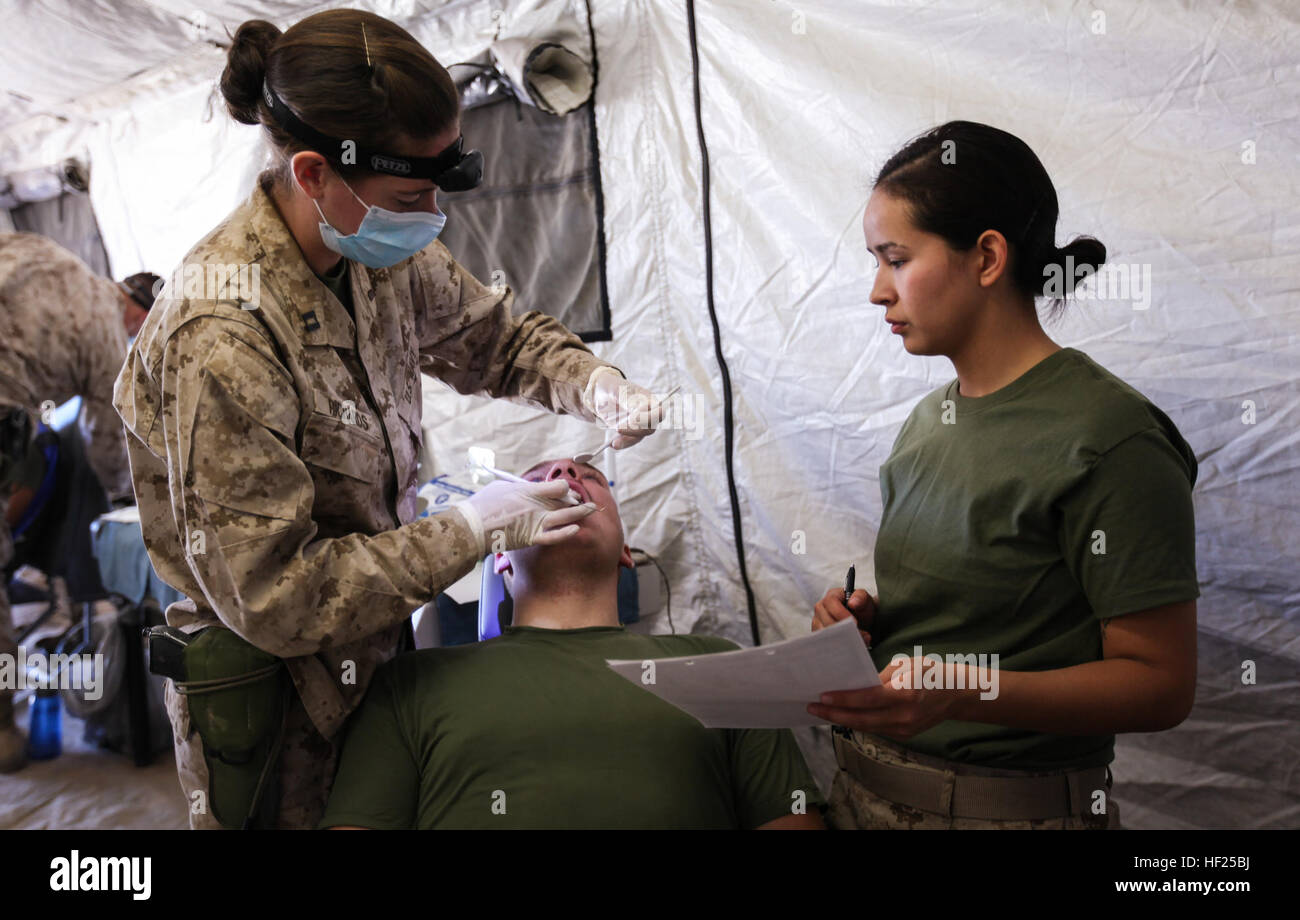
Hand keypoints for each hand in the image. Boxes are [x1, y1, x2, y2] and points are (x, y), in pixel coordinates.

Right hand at [455, 479, 595, 553]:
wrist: (471, 528)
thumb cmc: (483, 505)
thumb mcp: (502, 487)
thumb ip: (521, 488)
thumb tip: (533, 489)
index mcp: (528, 491)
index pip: (558, 486)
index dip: (566, 488)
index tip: (566, 491)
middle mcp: (536, 506)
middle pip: (565, 501)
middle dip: (576, 500)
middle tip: (582, 500)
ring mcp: (535, 523)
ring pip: (565, 517)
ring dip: (580, 512)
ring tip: (591, 509)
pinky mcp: (531, 539)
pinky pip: (554, 537)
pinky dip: (566, 533)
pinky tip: (576, 529)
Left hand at [582, 367, 666, 448]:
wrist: (601, 394)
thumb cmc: (612, 387)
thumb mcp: (618, 390)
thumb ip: (629, 398)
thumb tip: (638, 408)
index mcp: (649, 400)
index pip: (659, 412)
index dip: (648, 418)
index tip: (631, 418)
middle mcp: (647, 413)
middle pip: (650, 427)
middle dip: (635, 430)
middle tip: (618, 429)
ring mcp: (639, 423)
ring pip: (640, 436)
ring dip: (628, 440)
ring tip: (613, 442)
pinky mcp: (630, 431)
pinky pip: (630, 440)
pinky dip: (622, 443)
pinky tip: (612, 444)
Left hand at [807, 656, 970, 739]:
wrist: (956, 694)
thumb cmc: (928, 673)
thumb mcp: (905, 666)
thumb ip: (880, 677)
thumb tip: (854, 684)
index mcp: (905, 694)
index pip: (867, 699)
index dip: (843, 699)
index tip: (822, 697)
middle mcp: (904, 716)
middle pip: (861, 719)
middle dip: (833, 714)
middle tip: (811, 707)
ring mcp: (904, 729)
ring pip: (866, 726)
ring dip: (842, 719)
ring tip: (820, 712)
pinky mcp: (904, 735)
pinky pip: (875, 728)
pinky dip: (857, 721)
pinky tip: (842, 715)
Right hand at [812, 587, 875, 646]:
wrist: (861, 620)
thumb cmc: (861, 608)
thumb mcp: (865, 600)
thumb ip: (861, 597)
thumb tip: (853, 602)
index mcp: (831, 596)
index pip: (830, 602)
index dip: (841, 613)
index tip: (855, 623)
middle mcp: (821, 608)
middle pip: (826, 619)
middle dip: (844, 629)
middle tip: (861, 636)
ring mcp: (818, 622)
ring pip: (825, 633)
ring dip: (842, 639)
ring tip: (859, 642)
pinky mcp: (819, 634)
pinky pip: (825, 642)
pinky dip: (838, 645)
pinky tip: (851, 647)